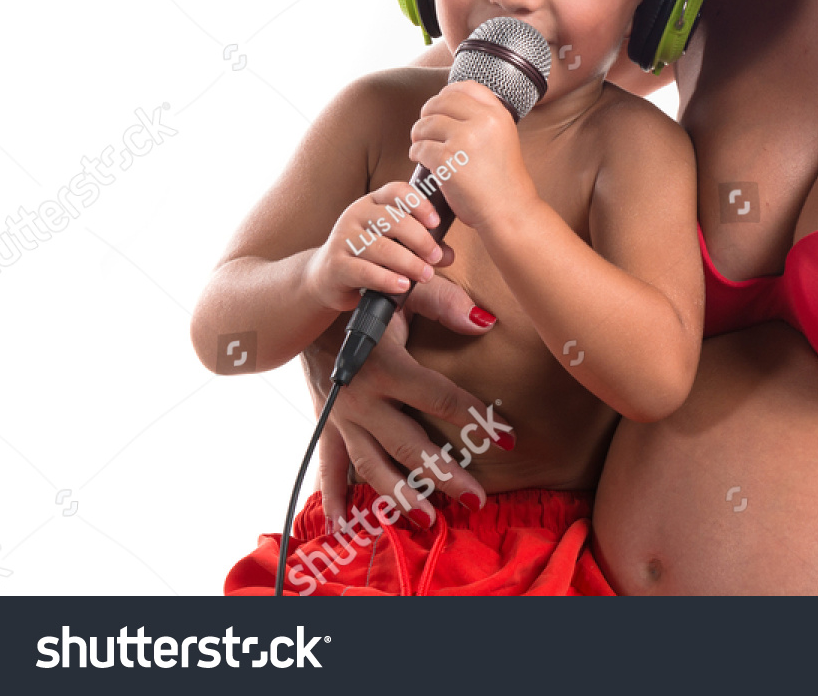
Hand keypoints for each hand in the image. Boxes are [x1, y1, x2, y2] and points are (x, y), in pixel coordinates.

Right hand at [303, 181, 451, 312]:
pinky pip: (365, 271)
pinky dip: (388, 279)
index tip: (436, 223)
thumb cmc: (369, 256)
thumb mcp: (395, 244)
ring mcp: (343, 239)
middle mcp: (356, 215)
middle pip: (394, 221)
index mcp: (373, 202)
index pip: (396, 191)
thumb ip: (422, 245)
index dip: (419, 204)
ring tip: (425, 275)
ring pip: (382, 248)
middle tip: (435, 257)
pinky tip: (402, 285)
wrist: (328, 276)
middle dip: (421, 240)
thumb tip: (448, 254)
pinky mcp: (336, 265)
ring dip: (409, 263)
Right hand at [303, 275, 510, 524]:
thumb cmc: (369, 298)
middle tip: (477, 498)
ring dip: (399, 495)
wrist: (309, 306)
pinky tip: (342, 526)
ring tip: (429, 519)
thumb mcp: (405, 291)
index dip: (476, 418)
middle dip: (445, 474)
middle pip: (409, 444)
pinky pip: (328, 464)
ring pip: (372, 464)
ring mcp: (341, 416)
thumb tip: (486, 323)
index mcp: (386, 366)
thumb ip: (445, 302)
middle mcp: (361, 398)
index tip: (507, 437)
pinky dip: (333, 496)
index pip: (440, 398)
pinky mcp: (327, 424)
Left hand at [409, 80, 531, 228]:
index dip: (448, 94)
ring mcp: (464, 139)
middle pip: (440, 102)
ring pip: (425, 124)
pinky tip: (420, 160)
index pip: (466, 87)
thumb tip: (448, 106)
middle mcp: (483, 121)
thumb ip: (483, 122)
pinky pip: (420, 147)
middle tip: (425, 129)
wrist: (509, 211)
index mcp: (498, 115)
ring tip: (421, 145)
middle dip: (427, 114)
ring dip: (418, 135)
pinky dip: (416, 153)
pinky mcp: (447, 159)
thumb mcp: (503, 140)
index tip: (441, 107)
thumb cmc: (503, 182)